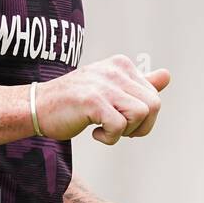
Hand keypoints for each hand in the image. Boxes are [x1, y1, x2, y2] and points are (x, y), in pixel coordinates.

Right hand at [34, 55, 170, 144]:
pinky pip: (119, 126)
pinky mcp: (92, 101)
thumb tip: (167, 75)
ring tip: (105, 128)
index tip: (120, 118)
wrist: (36, 106)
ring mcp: (103, 84)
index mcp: (121, 65)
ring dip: (126, 131)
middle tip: (116, 129)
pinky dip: (109, 138)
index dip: (143, 117)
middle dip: (140, 126)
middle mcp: (115, 70)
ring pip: (141, 114)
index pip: (154, 95)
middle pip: (154, 105)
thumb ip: (138, 83)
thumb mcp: (109, 88)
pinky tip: (93, 132)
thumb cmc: (73, 101)